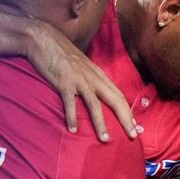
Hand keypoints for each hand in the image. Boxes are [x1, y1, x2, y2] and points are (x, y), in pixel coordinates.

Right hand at [24, 20, 137, 142]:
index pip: (119, 95)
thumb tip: (98, 94)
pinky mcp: (64, 82)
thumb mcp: (83, 66)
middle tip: (133, 136)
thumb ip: (92, 79)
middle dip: (125, 119)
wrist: (43, 38)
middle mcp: (93, 78)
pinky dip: (72, 117)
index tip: (136, 127)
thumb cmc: (62, 53)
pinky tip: (73, 130)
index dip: (129, 112)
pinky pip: (70, 103)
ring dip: (101, 123)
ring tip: (105, 140)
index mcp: (99, 75)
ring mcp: (79, 80)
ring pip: (95, 104)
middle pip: (115, 100)